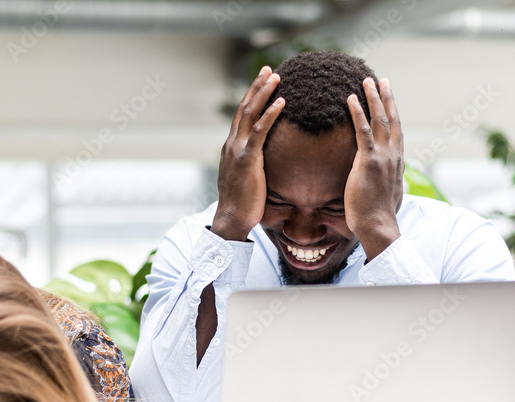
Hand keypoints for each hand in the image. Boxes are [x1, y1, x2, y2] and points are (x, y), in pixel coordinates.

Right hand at [210, 66, 285, 241]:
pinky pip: (260, 131)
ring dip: (264, 93)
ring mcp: (238, 150)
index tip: (262, 81)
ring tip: (276, 77)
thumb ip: (252, 163)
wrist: (232, 218)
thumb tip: (263, 159)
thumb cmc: (243, 202)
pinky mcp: (248, 159)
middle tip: (269, 69)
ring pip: (250, 113)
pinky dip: (271, 114)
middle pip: (244, 108)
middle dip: (256, 87)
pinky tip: (282, 102)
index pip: (241, 116)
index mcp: (232, 146)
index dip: (251, 97)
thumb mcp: (246, 177)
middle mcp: (232, 143)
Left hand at [344, 77, 404, 259]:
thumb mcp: (386, 194)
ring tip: (366, 81)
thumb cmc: (378, 215)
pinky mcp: (368, 161)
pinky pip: (362, 131)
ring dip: (372, 98)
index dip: (393, 113)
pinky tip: (350, 99)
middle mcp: (393, 155)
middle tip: (381, 80)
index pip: (396, 131)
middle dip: (386, 98)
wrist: (377, 225)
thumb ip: (384, 182)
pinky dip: (357, 113)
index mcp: (397, 162)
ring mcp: (382, 157)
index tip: (389, 98)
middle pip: (391, 119)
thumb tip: (382, 182)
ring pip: (379, 120)